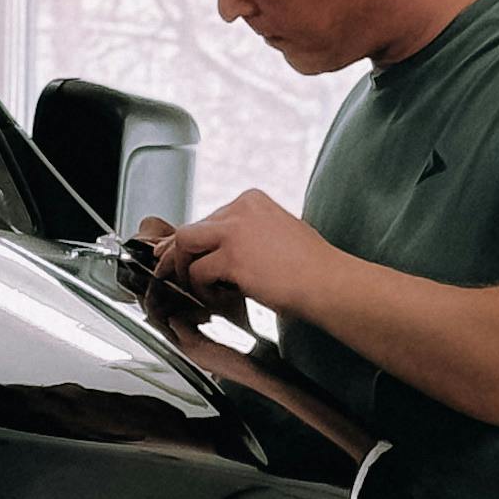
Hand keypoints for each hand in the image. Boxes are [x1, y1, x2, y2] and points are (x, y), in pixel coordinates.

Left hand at [139, 188, 325, 318]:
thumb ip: (249, 236)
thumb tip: (222, 252)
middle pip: (191, 229)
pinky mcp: (232, 258)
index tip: (182, 257)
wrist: (329, 282)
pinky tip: (216, 298)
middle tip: (169, 274)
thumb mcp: (279, 234)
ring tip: (196, 289)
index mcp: (252, 201)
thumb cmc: (311, 267)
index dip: (194, 243)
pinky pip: (197, 273)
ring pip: (184, 245)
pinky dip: (201, 289)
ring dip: (183, 270)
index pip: (208, 218)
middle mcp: (241, 209)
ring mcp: (235, 232)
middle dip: (175, 254)